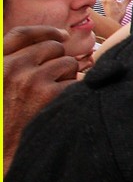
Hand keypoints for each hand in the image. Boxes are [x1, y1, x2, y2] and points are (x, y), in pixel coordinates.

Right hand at [4, 26, 78, 171]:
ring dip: (67, 77)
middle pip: (51, 47)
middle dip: (58, 61)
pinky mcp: (49, 94)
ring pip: (67, 62)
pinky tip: (61, 104)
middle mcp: (11, 68)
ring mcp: (30, 79)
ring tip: (52, 97)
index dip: (45, 32)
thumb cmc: (8, 117)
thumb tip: (56, 39)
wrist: (4, 149)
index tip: (62, 35)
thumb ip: (15, 63)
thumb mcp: (3, 84)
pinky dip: (74, 91)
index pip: (21, 35)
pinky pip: (75, 81)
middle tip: (52, 82)